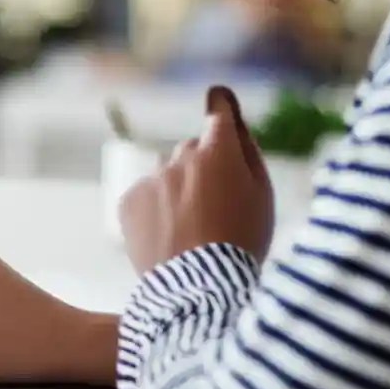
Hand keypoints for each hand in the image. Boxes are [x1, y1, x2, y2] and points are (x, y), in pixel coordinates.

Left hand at [119, 86, 273, 272]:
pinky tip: (169, 238)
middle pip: (192, 152)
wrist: (198, 288)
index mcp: (218, 152)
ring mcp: (151, 178)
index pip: (218, 113)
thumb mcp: (261, 196)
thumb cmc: (242, 243)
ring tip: (193, 233)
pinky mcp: (128, 200)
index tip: (219, 99)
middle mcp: (180, 157)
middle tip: (217, 209)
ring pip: (167, 177)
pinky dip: (155, 212)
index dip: (221, 106)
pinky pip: (144, 198)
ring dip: (177, 193)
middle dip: (203, 170)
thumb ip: (246, 152)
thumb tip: (232, 121)